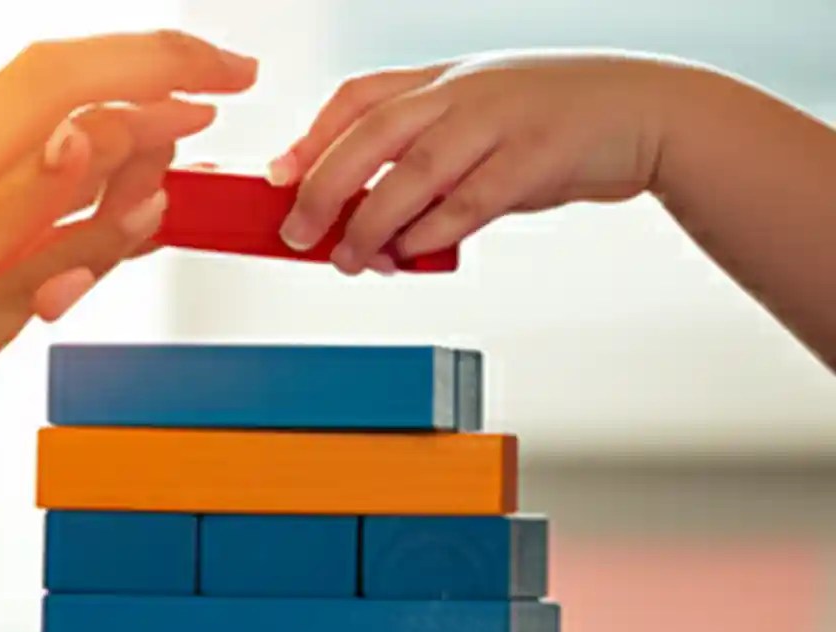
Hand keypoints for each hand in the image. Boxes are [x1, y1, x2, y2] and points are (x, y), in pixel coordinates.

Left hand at [269, 51, 674, 274]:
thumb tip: (371, 217)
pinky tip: (408, 254)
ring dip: (372, 222)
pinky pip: (469, 200)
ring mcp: (501, 120)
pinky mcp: (536, 156)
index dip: (313, 136)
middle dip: (323, 185)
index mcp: (445, 78)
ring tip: (349, 258)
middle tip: (296, 231)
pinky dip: (431, 231)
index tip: (279, 175)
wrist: (646, 114)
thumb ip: (431, 159)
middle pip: (372, 132)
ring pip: (414, 170)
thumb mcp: (483, 121)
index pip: (359, 97)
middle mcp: (465, 91)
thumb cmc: (556, 124)